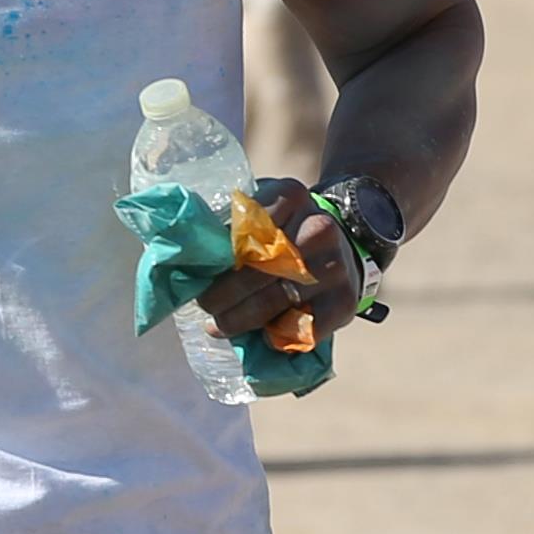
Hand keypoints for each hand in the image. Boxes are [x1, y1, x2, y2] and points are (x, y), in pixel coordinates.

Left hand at [196, 177, 362, 344]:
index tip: (199, 274)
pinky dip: (276, 337)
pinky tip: (261, 337)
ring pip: (275, 302)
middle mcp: (318, 228)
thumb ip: (232, 225)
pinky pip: (302, 329)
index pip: (245, 229)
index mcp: (291, 195)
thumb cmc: (286, 231)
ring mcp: (335, 266)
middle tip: (205, 306)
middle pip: (258, 269)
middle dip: (223, 294)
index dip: (218, 258)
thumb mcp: (264, 210)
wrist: (344, 244)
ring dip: (240, 320)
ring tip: (218, 326)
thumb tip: (189, 258)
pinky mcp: (344, 301)